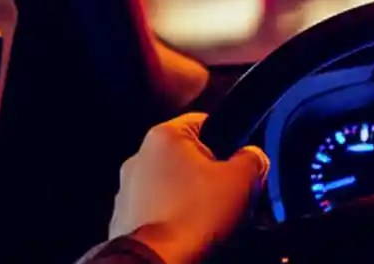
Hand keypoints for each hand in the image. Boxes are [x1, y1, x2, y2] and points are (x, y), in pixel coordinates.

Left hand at [110, 113, 268, 263]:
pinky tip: (192, 236)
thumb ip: (252, 158)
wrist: (156, 262)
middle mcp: (138, 157)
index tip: (243, 163)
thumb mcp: (241, 180)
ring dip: (193, 200)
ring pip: (172, 188)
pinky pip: (157, 214)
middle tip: (236, 198)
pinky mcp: (122, 221)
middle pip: (189, 159)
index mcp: (164, 136)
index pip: (205, 122)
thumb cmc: (197, 214)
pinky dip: (174, 221)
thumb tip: (251, 157)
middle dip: (213, 177)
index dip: (231, 140)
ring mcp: (126, 191)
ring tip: (216, 223)